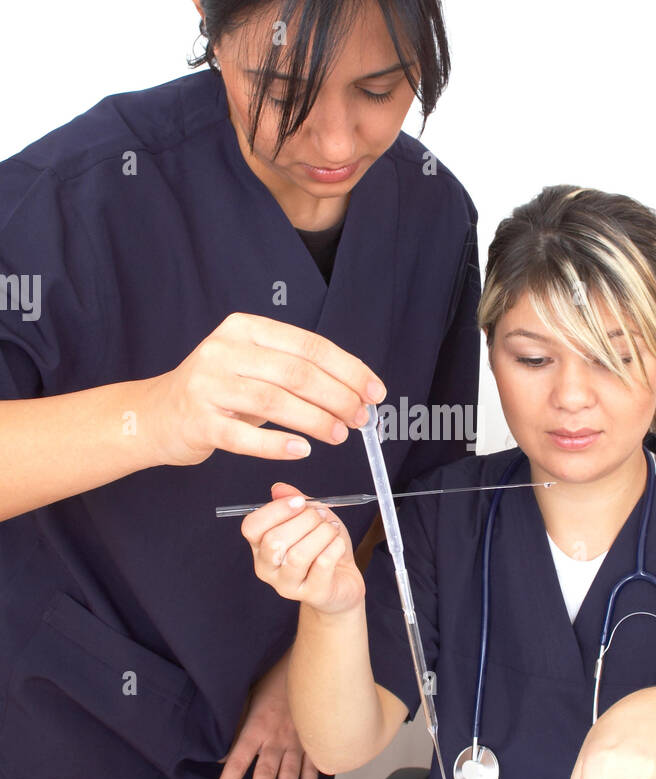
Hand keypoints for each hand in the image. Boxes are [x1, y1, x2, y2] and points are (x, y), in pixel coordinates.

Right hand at [142, 312, 385, 466]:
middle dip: (338, 397)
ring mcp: (209, 385)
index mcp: (245, 328)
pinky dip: (277, 444)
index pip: (309, 345)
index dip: (348, 369)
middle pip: (297, 373)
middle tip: (361, 419)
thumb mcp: (253, 366)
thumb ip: (296, 371)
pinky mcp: (199, 421)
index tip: (375, 391)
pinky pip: (245, 436)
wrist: (157, 415)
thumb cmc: (218, 392)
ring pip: (276, 402)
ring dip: (316, 421)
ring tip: (339, 435)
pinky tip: (302, 450)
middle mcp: (224, 350)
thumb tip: (356, 390)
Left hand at [212, 660, 318, 778]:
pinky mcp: (314, 739)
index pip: (237, 760)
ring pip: (290, 772)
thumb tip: (221, 756)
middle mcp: (277, 737)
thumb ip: (235, 729)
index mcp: (257, 726)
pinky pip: (313, 765)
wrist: (306, 664)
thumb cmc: (273, 680)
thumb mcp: (247, 699)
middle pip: (266, 771)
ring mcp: (298, 739)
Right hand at [242, 483, 365, 615]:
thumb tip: (279, 488)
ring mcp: (288, 585)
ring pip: (298, 555)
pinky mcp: (313, 594)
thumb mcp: (310, 519)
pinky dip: (335, 546)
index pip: (252, 527)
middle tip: (322, 517)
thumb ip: (294, 503)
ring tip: (332, 529)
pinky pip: (322, 563)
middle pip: (274, 541)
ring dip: (322, 534)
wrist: (344, 581)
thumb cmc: (323, 548)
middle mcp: (268, 568)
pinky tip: (338, 545)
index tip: (300, 502)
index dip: (276, 510)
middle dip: (305, 520)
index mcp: (260, 546)